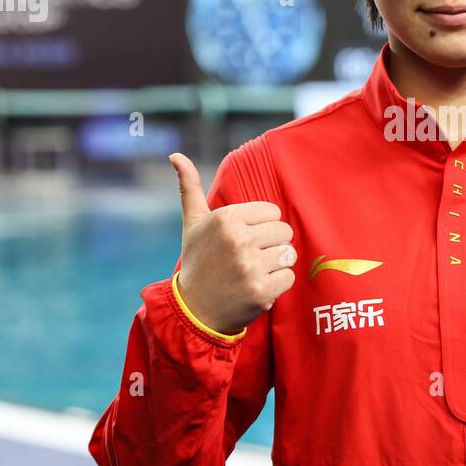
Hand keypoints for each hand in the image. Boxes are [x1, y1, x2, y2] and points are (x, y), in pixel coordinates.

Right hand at [170, 152, 296, 331]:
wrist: (193, 310)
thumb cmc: (198, 261)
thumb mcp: (192, 223)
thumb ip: (190, 187)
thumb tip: (175, 156)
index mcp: (226, 218)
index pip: (273, 212)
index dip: (262, 226)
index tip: (244, 238)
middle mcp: (239, 240)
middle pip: (284, 231)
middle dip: (271, 244)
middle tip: (250, 257)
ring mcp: (251, 267)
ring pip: (289, 254)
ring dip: (276, 264)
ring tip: (254, 271)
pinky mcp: (262, 291)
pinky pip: (289, 277)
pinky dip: (277, 284)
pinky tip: (257, 286)